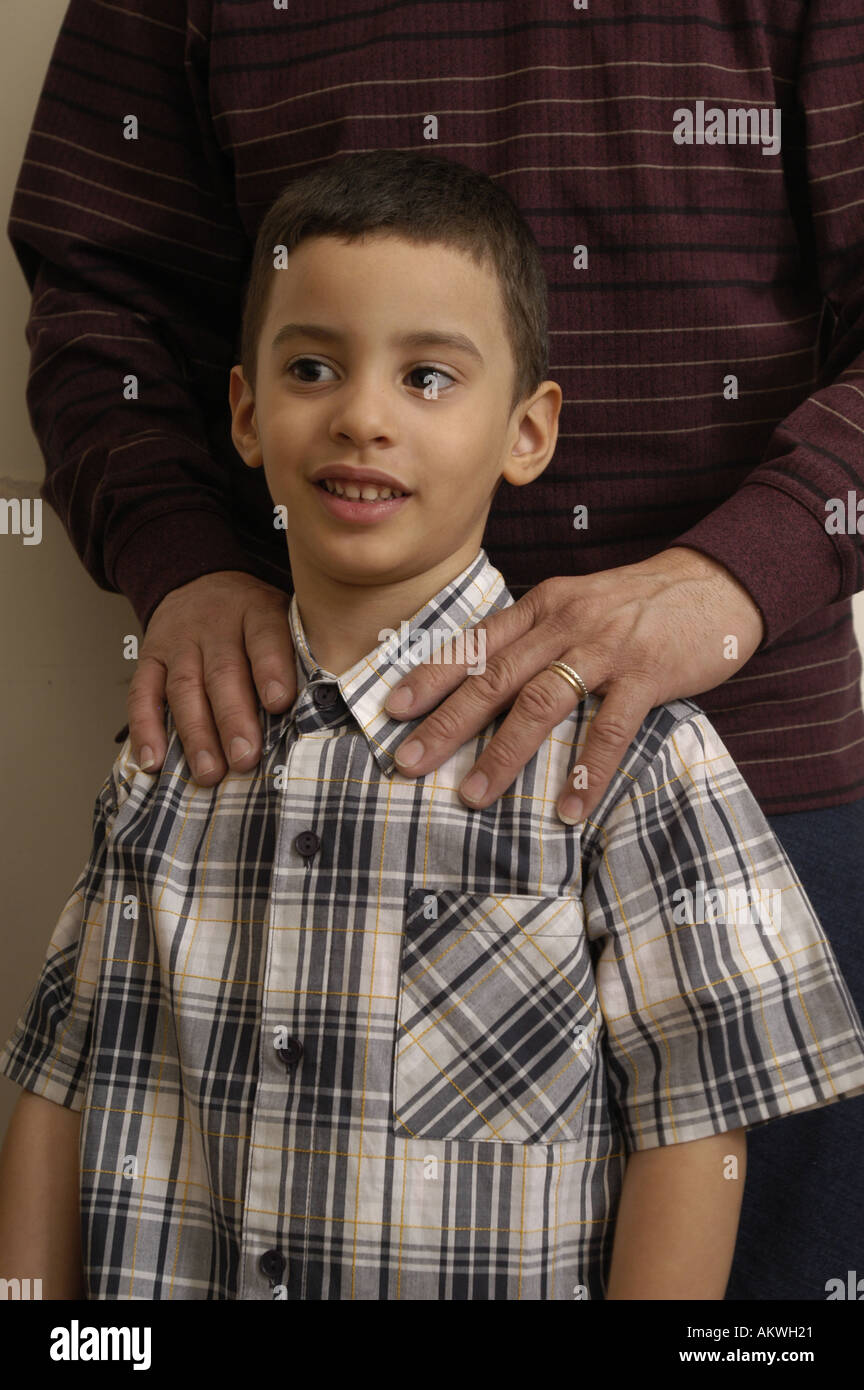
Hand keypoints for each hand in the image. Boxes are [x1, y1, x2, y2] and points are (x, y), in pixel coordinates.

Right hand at [128, 570, 295, 784]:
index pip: (265, 637)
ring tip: (210, 771)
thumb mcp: (284, 616)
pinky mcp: (150, 657)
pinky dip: (145, 729)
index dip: (271, 669)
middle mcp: (215, 624)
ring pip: (184, 687)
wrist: (201, 580)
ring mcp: (179, 641)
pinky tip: (153, 760)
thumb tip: (319, 711)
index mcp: (257, 610)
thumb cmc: (255, 618)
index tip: (280, 704)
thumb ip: (299, 654)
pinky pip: (143, 693)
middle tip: (245, 758)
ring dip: (196, 733)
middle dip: (233, 718)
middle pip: (223, 672)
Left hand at [384, 547, 764, 823]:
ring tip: (471, 795)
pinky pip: (610, 729)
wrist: (718, 581)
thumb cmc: (640, 604)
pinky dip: (586, 772)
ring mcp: (606, 648)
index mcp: (542, 607)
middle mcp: (565, 624)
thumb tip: (487, 679)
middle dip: (445, 723)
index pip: (475, 643)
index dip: (430, 676)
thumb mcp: (578, 605)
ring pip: (541, 703)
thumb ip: (537, 637)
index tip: (392, 709)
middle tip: (407, 762)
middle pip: (494, 677)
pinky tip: (568, 809)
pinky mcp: (647, 674)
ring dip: (502, 753)